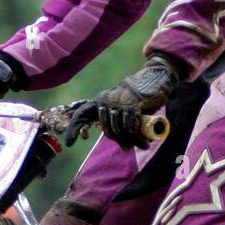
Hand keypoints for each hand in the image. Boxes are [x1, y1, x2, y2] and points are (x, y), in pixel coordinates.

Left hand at [64, 55, 180, 148]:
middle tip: (129, 147)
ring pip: (121, 130)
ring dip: (132, 141)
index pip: (82, 114)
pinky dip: (138, 137)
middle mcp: (107, 101)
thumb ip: (120, 122)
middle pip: (108, 130)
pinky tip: (144, 142)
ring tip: (142, 145)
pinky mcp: (132, 104)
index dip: (73, 129)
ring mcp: (119, 102)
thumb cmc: (140, 95)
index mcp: (101, 100)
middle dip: (120, 141)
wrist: (156, 76)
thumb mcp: (124, 107)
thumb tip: (123, 145)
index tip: (68, 143)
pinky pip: (131, 126)